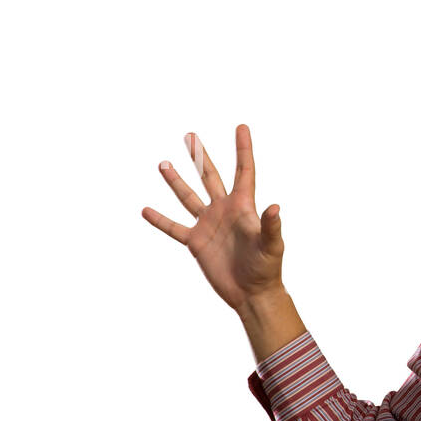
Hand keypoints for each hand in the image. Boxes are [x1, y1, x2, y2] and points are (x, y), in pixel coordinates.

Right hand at [142, 125, 284, 314]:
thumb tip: (275, 206)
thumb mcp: (271, 246)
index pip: (244, 171)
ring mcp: (208, 225)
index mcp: (243, 207)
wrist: (252, 293)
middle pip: (210, 177)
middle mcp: (224, 211)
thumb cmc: (267, 269)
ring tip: (164, 163)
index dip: (243, 149)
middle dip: (200, 157)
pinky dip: (160, 220)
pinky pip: (174, 228)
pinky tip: (146, 210)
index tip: (241, 127)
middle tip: (190, 135)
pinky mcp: (196, 243)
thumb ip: (271, 226)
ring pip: (189, 197)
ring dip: (176, 181)